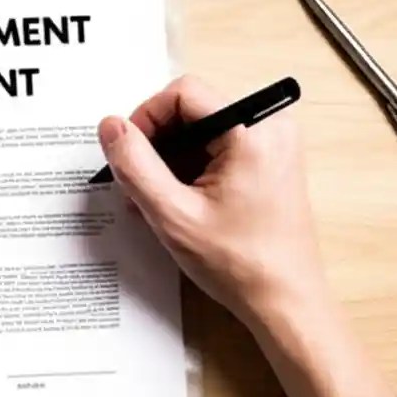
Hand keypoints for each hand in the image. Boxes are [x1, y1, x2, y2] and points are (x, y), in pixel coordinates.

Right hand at [97, 75, 321, 324]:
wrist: (285, 303)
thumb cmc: (240, 264)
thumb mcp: (172, 214)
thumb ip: (135, 166)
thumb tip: (110, 126)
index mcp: (252, 132)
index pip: (183, 93)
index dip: (146, 117)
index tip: (129, 153)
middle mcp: (270, 127)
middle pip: (191, 109)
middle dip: (156, 144)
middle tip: (137, 184)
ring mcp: (272, 144)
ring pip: (200, 129)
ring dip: (169, 159)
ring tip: (152, 200)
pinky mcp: (268, 161)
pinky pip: (216, 147)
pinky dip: (189, 168)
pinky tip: (174, 202)